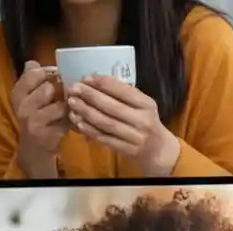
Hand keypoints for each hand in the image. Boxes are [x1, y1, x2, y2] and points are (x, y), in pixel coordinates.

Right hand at [10, 61, 67, 178]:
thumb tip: (32, 62)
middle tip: (67, 94)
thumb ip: (32, 79)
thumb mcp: (30, 98)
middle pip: (49, 87)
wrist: (35, 150)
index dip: (48, 73)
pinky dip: (73, 118)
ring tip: (71, 107)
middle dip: (62, 90)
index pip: (32, 73)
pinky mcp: (47, 134)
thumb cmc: (36, 119)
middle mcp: (23, 107)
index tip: (56, 78)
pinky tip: (74, 119)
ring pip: (59, 104)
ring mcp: (34, 121)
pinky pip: (66, 120)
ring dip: (69, 105)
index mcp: (18, 94)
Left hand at [66, 75, 180, 176]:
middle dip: (90, 96)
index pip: (123, 90)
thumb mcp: (143, 106)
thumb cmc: (147, 122)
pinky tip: (79, 123)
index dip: (102, 83)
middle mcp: (142, 120)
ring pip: (106, 123)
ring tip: (72, 104)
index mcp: (146, 104)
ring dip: (87, 112)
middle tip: (73, 89)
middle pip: (112, 107)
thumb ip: (125, 96)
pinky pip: (105, 138)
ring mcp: (135, 137)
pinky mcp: (127, 150)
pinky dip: (90, 130)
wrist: (159, 150)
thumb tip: (95, 82)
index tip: (85, 78)